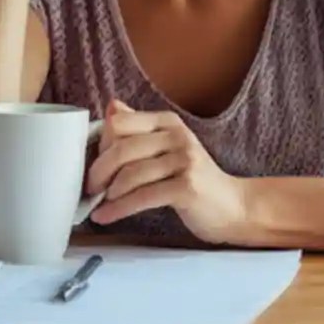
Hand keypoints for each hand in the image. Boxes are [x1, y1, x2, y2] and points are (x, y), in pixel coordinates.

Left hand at [86, 100, 248, 244]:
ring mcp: (184, 160)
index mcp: (168, 122)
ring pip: (131, 174)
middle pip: (122, 148)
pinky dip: (118, 209)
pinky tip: (106, 216)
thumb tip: (112, 107)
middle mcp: (177, 136)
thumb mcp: (167, 148)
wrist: (233, 206)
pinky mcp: (187, 187)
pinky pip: (143, 197)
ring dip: (108, 193)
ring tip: (99, 204)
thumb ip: (140, 129)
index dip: (101, 145)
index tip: (94, 163)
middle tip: (90, 188)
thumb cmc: (193, 179)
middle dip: (99, 171)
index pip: (120, 123)